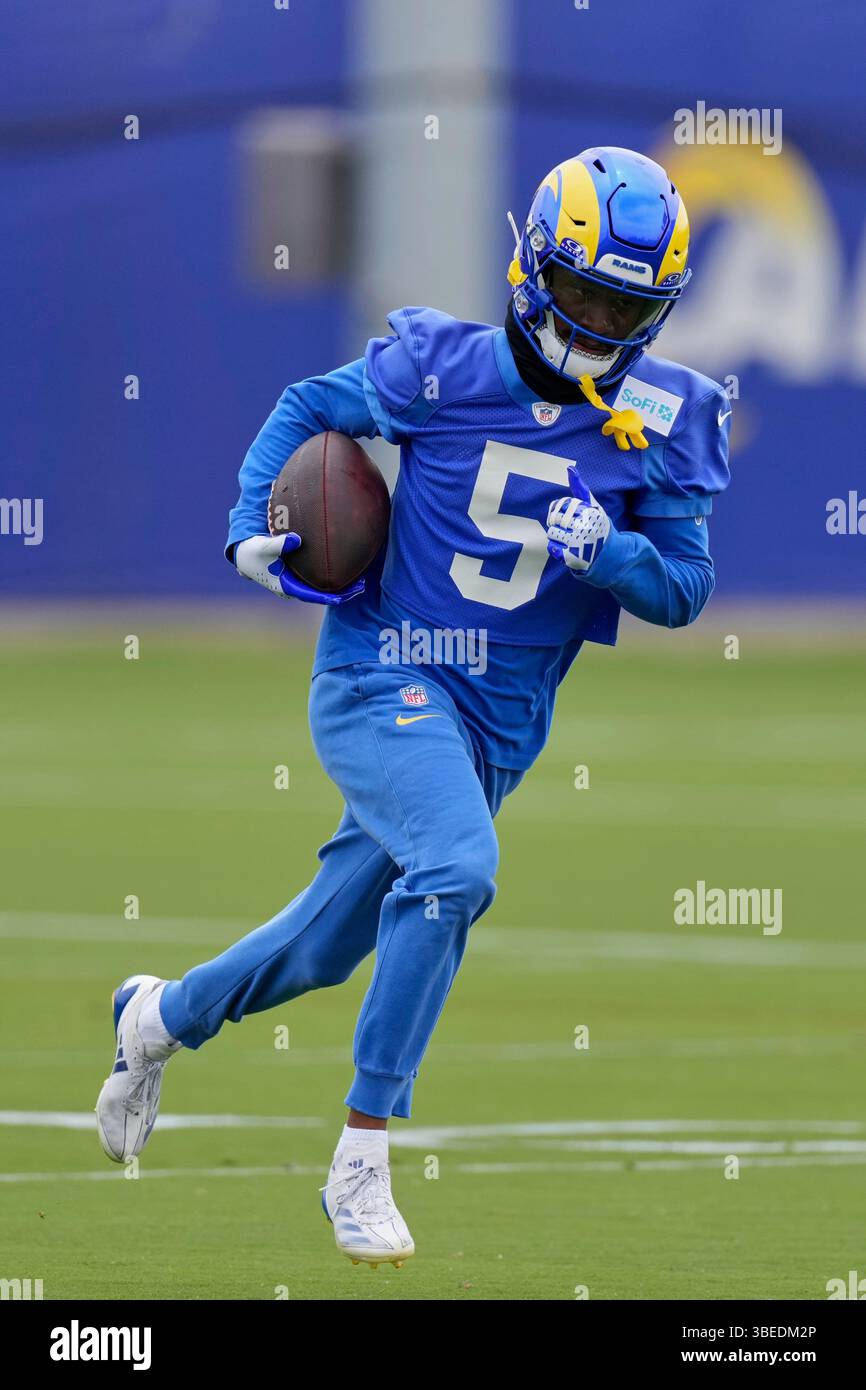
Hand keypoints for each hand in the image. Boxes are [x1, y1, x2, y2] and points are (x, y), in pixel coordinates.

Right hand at [234, 534, 364, 604]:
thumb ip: (279, 543)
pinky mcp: (297, 577)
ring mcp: (295, 584)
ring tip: (360, 581)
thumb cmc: (254, 551)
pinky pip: (318, 582)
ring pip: (321, 590)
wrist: (244, 555)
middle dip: (341, 594)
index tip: (345, 596)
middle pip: (321, 595)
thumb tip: (296, 539)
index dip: (329, 597)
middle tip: (362, 587)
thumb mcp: (264, 546)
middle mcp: (293, 589)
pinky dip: (332, 579)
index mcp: (286, 586)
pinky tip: (347, 571)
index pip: (312, 596)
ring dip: (340, 588)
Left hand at [546, 465, 610, 575]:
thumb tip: (570, 469)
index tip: (571, 516)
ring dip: (557, 537)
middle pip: (555, 519)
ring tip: (570, 539)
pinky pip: (551, 548)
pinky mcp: (572, 558)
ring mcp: (578, 543)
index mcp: (588, 512)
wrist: (611, 555)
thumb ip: (580, 489)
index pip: (561, 505)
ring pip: (551, 533)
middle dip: (559, 524)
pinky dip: (556, 548)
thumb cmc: (599, 527)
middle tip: (571, 530)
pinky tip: (566, 549)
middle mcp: (584, 526)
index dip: (562, 511)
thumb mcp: (593, 507)